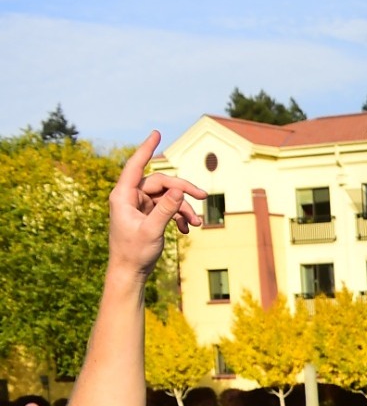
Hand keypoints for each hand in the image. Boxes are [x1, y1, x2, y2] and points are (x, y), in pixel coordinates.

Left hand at [107, 132, 204, 282]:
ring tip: (196, 223)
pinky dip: (179, 216)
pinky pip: (167, 208)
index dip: (146, 149)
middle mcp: (130, 197)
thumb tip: (179, 190)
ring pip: (167, 196)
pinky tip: (186, 230)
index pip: (136, 166)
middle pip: (161, 182)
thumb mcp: (152, 230)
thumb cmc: (134, 252)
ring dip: (183, 208)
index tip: (156, 133)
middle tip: (203, 197)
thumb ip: (165, 209)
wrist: (129, 272)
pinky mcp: (147, 215)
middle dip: (182, 190)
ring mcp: (140, 206)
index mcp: (123, 196)